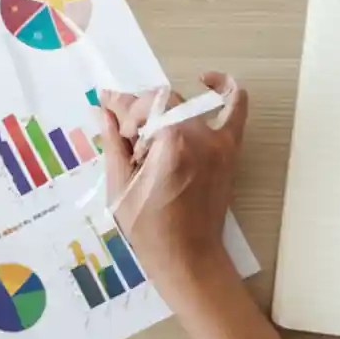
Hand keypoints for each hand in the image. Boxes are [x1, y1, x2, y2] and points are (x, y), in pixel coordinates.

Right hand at [99, 72, 245, 285]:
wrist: (189, 257)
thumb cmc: (150, 229)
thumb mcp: (120, 186)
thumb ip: (113, 143)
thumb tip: (104, 110)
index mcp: (170, 142)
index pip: (142, 106)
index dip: (123, 112)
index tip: (113, 125)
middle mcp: (198, 135)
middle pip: (163, 102)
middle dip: (140, 114)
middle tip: (128, 141)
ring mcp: (218, 141)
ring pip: (187, 104)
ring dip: (165, 110)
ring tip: (150, 132)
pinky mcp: (229, 150)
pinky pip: (235, 108)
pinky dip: (226, 89)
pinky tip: (208, 80)